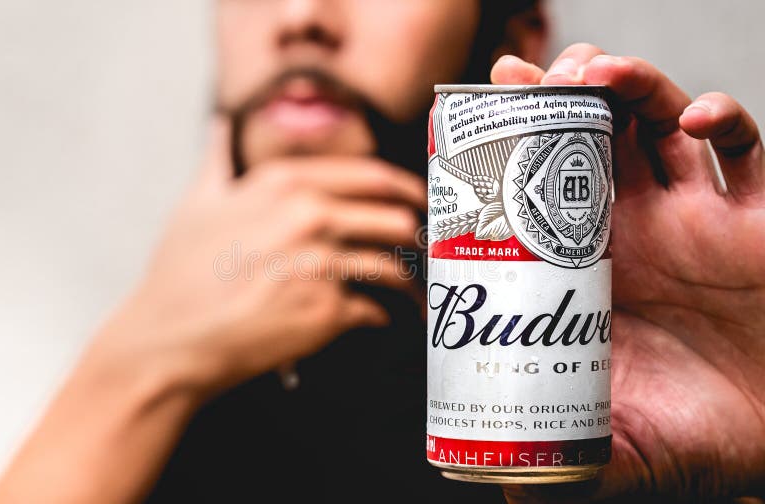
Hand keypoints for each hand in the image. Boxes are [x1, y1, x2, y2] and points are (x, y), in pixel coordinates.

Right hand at [96, 116, 425, 396]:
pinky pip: (376, 309)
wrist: (168, 340)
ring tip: (415, 296)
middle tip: (423, 250)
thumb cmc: (180, 274)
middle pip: (396, 219)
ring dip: (411, 284)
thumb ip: (219, 158)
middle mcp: (308, 216)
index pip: (372, 176)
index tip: (423, 201)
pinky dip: (381, 316)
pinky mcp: (326, 311)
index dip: (408, 188)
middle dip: (417, 237)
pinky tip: (377, 318)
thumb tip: (220, 123)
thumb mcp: (197, 203)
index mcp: (284, 184)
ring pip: (395, 267)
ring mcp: (320, 264)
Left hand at [492, 44, 764, 501]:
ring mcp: (694, 217)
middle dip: (558, 94)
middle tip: (526, 77)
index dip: (508, 146)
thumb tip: (492, 478)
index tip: (473, 112)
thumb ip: (557, 456)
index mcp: (585, 267)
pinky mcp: (755, 222)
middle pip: (588, 134)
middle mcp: (634, 229)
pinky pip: (746, 151)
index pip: (536, 186)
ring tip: (595, 70)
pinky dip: (724, 121)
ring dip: (627, 84)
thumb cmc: (688, 438)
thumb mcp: (610, 444)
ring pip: (655, 123)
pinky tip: (697, 121)